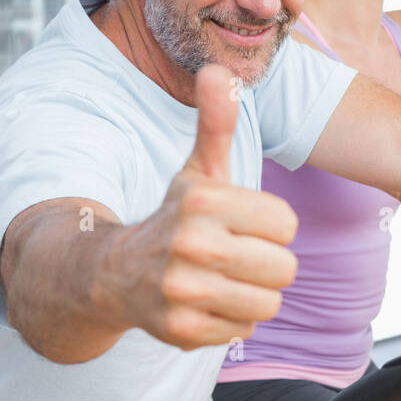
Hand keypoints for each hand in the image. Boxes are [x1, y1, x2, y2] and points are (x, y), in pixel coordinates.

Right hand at [106, 65, 299, 349]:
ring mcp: (183, 291)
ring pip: (268, 303)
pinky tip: (206, 301)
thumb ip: (216, 123)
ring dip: (253, 294)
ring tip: (223, 278)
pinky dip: (232, 319)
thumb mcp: (198, 170)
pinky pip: (243, 329)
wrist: (113, 273)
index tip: (242, 224)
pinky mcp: (181, 331)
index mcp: (204, 201)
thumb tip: (217, 69)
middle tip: (235, 255)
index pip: (287, 224)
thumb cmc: (176, 217)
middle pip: (284, 268)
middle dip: (267, 263)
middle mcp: (191, 245)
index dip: (271, 226)